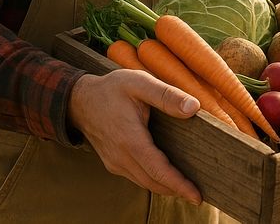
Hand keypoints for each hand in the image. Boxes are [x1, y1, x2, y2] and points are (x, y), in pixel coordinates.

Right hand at [67, 70, 201, 203]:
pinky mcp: (114, 163)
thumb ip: (167, 95)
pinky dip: (154, 180)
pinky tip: (168, 176)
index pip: (158, 170)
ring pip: (145, 182)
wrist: (79, 100)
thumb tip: (194, 107)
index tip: (197, 196)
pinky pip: (137, 177)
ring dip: (166, 188)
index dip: (179, 185)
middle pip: (153, 182)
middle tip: (200, 195)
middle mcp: (121, 156)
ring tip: (189, 188)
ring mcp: (115, 162)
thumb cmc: (112, 89)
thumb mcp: (140, 83)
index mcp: (130, 139)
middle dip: (177, 191)